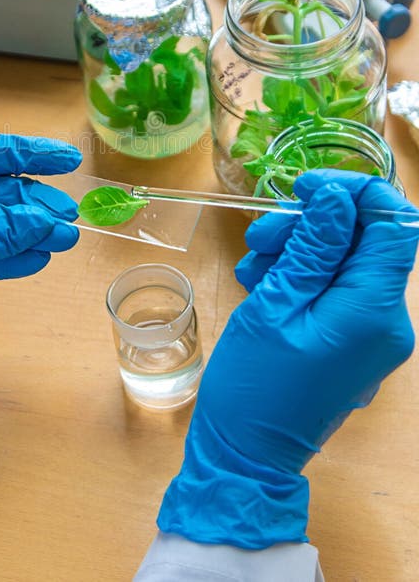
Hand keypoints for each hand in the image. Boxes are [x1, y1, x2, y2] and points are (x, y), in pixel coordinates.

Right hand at [157, 170, 418, 547]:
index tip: (305, 187)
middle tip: (260, 237)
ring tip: (253, 266)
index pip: (394, 223)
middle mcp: (388, 321)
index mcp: (374, 310)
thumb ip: (313, 246)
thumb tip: (336, 195)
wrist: (247, 454)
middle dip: (312, 226)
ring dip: (299, 251)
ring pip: (345, 263)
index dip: (354, 192)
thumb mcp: (276, 305)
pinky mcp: (354, 344)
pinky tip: (262, 285)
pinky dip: (302, 278)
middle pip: (365, 241)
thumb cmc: (255, 385)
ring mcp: (373, 335)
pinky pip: (337, 291)